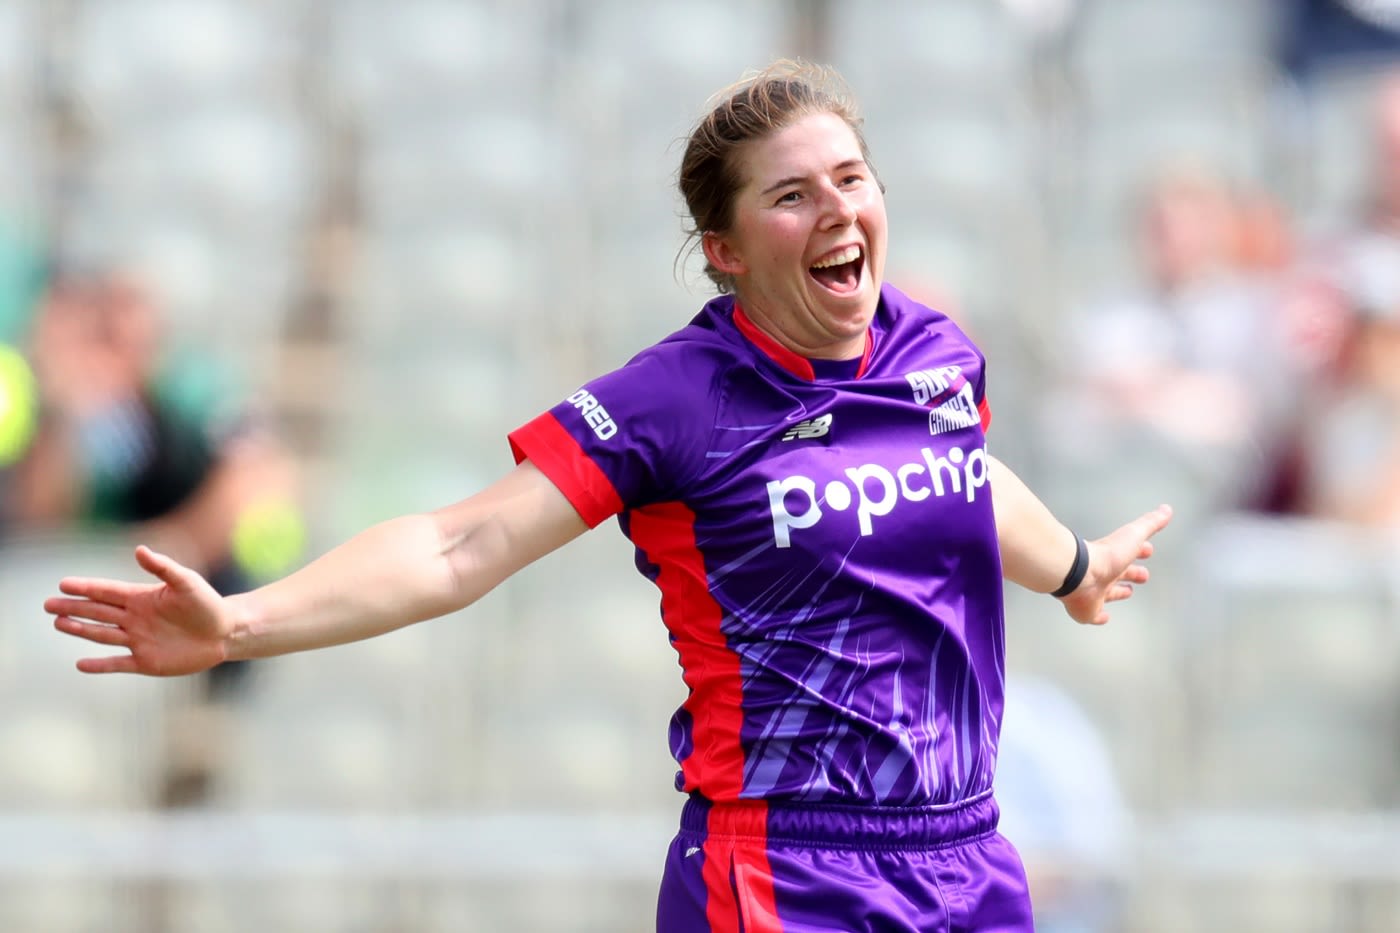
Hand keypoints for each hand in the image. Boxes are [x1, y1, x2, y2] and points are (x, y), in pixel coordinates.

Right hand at [47, 546, 230, 674]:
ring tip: (59, 624)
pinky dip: (100, 665)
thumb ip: (163, 568)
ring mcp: (139, 640)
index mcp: (142, 598)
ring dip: (80, 630)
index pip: (107, 592)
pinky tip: (81, 665)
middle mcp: (135, 619)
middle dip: (73, 608)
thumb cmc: (207, 604)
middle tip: (48, 605)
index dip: (85, 588)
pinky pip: (118, 664)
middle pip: (98, 612)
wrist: (226, 632)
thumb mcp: (186, 582)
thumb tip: (139, 549)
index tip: (62, 584)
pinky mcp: (146, 662)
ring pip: (103, 635)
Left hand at [1059, 504, 1172, 624]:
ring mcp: (1095, 592)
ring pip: (1108, 593)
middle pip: (1121, 573)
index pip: (1130, 553)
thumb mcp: (1133, 535)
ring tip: (1128, 592)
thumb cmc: (1107, 555)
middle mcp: (1104, 573)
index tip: (1148, 550)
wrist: (1080, 573)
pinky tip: (1104, 618)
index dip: (1140, 551)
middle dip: (1132, 573)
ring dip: (1118, 592)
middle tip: (1143, 575)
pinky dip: (1099, 617)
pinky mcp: (1088, 610)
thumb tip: (1166, 509)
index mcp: (1115, 557)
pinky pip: (1094, 615)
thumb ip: (1149, 523)